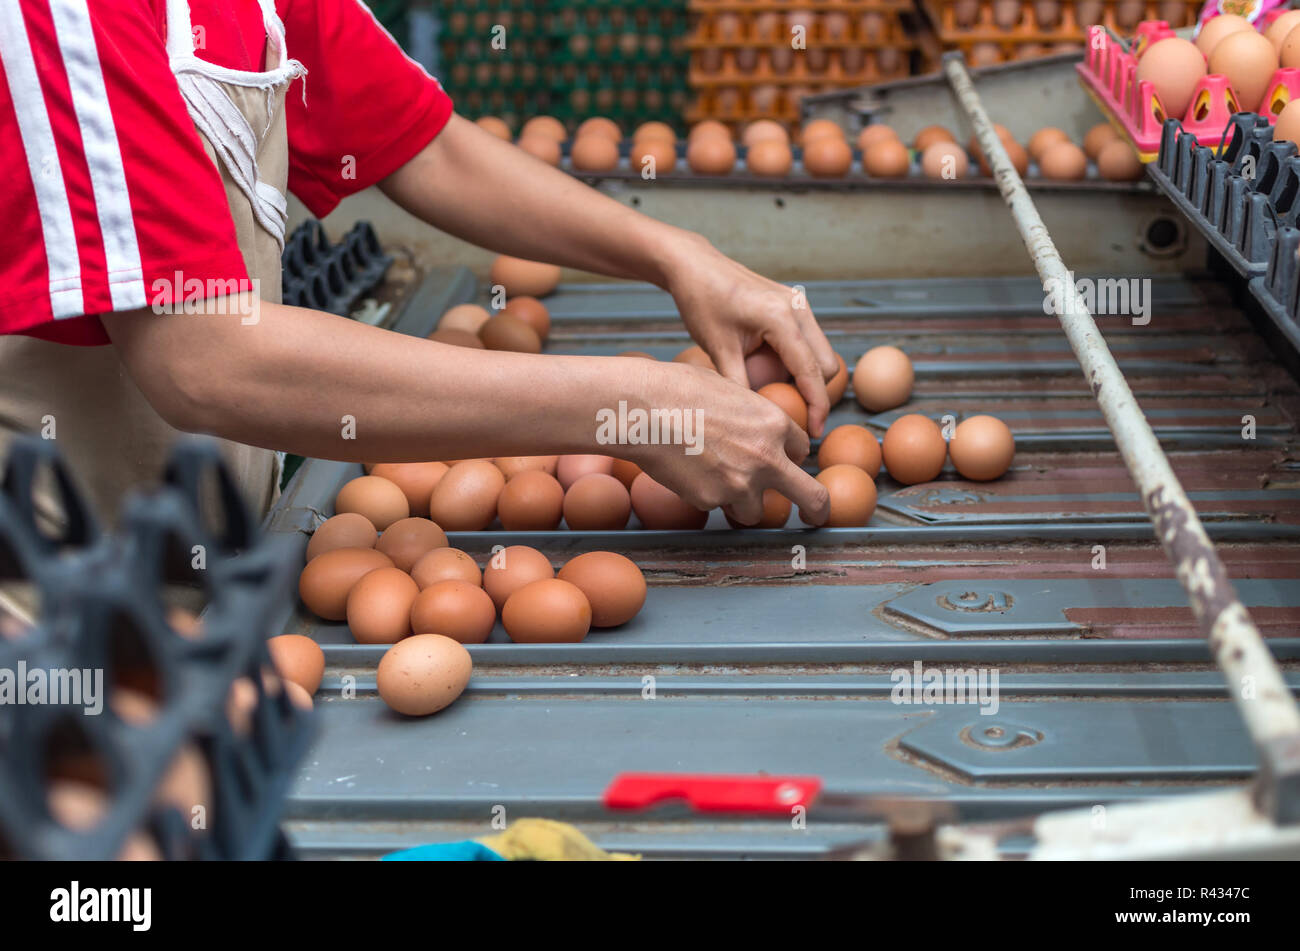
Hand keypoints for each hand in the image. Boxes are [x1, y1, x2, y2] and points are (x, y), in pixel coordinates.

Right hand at [627, 360, 829, 525]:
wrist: (644, 410)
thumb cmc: (680, 390)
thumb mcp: (732, 391)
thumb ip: (753, 416)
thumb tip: (754, 428)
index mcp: (775, 424)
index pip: (801, 450)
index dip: (790, 456)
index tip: (784, 463)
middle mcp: (767, 458)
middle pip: (811, 495)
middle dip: (817, 509)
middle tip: (816, 516)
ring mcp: (741, 484)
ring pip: (756, 511)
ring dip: (743, 503)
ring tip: (714, 479)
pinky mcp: (712, 500)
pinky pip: (718, 506)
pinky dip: (707, 496)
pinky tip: (688, 472)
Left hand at [662, 235, 839, 436]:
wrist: (695, 266)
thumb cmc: (701, 303)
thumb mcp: (718, 349)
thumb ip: (739, 386)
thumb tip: (757, 422)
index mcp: (781, 318)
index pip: (812, 371)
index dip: (817, 406)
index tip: (813, 433)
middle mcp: (798, 307)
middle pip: (827, 364)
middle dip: (817, 393)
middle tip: (794, 417)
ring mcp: (799, 303)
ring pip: (821, 352)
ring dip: (808, 376)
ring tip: (779, 395)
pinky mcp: (793, 303)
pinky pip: (808, 340)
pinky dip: (798, 360)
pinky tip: (771, 372)